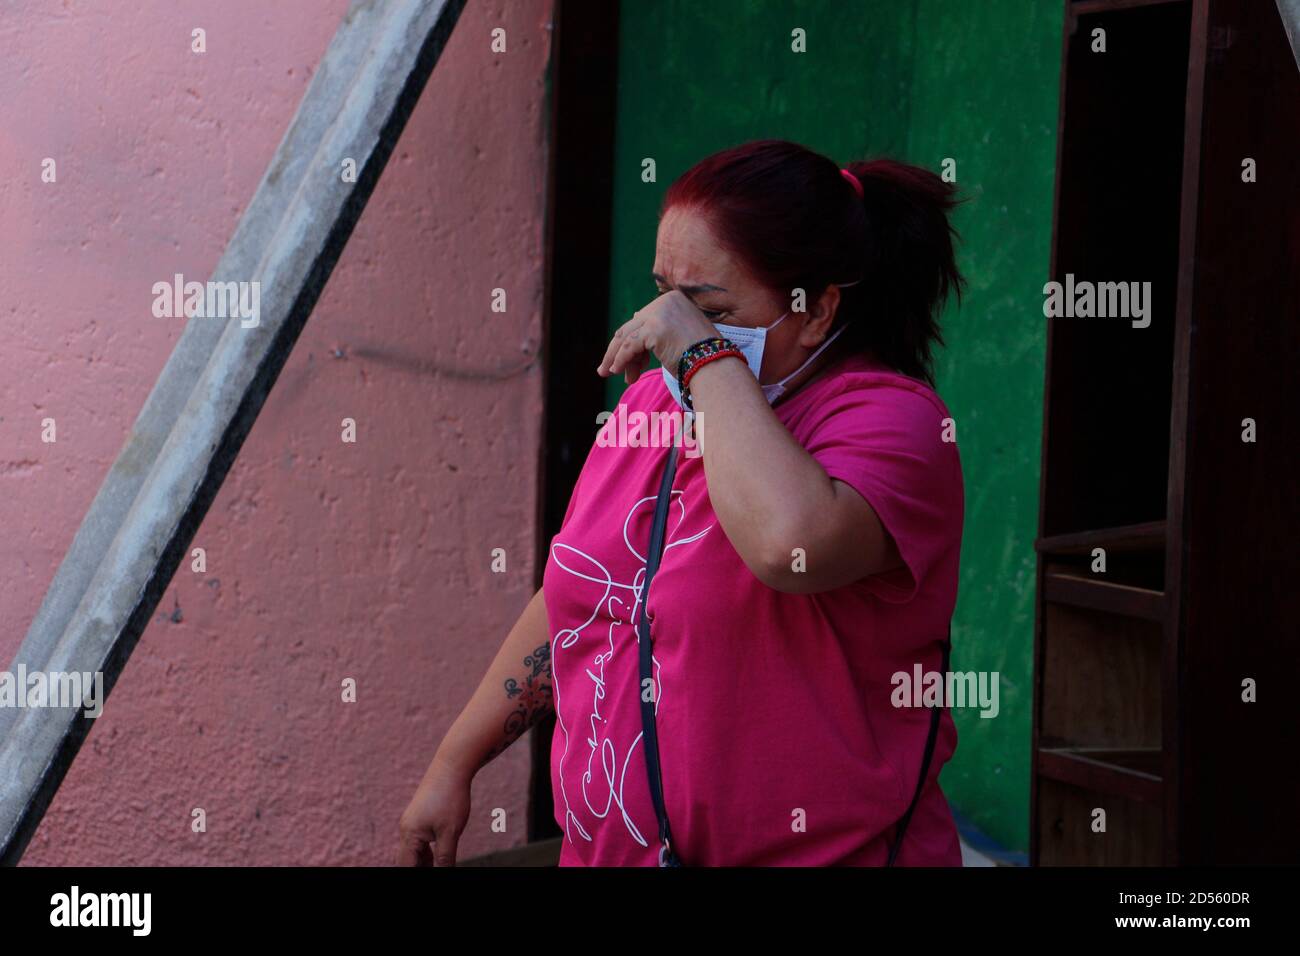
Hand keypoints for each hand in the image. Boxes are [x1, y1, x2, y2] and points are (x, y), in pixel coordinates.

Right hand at [396, 753, 472, 865]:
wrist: (451, 767)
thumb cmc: (451, 798)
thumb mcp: (451, 832)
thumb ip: (445, 857)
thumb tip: (444, 872)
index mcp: (410, 835)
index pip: (406, 866)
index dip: (414, 874)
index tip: (423, 874)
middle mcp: (407, 829)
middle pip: (407, 860)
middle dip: (417, 869)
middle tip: (433, 871)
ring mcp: (413, 822)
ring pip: (414, 851)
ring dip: (422, 863)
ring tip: (433, 868)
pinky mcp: (421, 816)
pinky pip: (420, 841)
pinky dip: (427, 852)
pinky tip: (436, 859)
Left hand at [597, 290, 717, 384]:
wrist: (716, 364)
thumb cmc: (702, 355)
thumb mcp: (680, 333)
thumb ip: (657, 327)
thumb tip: (633, 324)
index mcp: (673, 299)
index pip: (643, 319)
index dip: (635, 342)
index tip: (633, 362)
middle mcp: (664, 302)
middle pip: (632, 326)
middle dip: (620, 349)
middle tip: (611, 368)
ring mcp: (658, 315)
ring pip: (627, 336)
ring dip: (616, 357)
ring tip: (610, 373)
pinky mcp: (653, 330)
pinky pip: (629, 346)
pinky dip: (621, 360)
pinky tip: (616, 371)